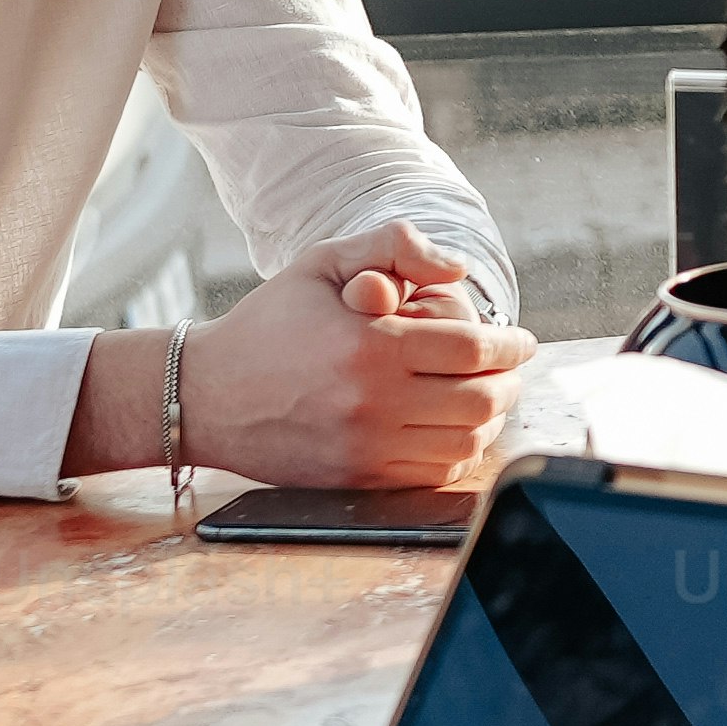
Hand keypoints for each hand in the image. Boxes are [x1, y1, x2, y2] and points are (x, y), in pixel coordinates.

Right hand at [151, 215, 532, 487]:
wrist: (204, 395)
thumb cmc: (269, 323)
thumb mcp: (322, 262)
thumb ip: (392, 246)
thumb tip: (457, 266)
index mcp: (371, 345)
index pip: (474, 350)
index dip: (511, 346)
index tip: (522, 342)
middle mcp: (373, 402)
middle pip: (480, 400)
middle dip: (508, 383)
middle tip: (510, 371)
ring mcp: (366, 448)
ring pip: (464, 443)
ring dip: (489, 421)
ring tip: (488, 399)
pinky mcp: (357, 479)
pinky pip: (432, 475)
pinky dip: (457, 454)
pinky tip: (456, 431)